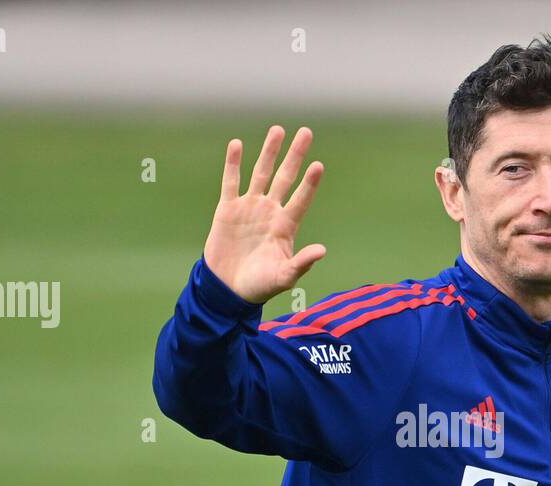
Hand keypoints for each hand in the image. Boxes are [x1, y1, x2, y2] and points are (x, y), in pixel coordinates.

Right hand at [203, 125, 326, 304]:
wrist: (228, 289)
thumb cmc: (260, 286)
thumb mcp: (283, 278)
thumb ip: (301, 264)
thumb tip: (322, 251)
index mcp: (286, 226)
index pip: (301, 199)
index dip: (309, 184)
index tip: (318, 165)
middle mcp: (270, 212)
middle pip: (285, 177)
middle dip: (295, 155)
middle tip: (306, 132)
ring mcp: (249, 208)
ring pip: (261, 173)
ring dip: (269, 152)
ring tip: (278, 130)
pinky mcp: (228, 209)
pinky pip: (231, 182)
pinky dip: (233, 163)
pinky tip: (237, 144)